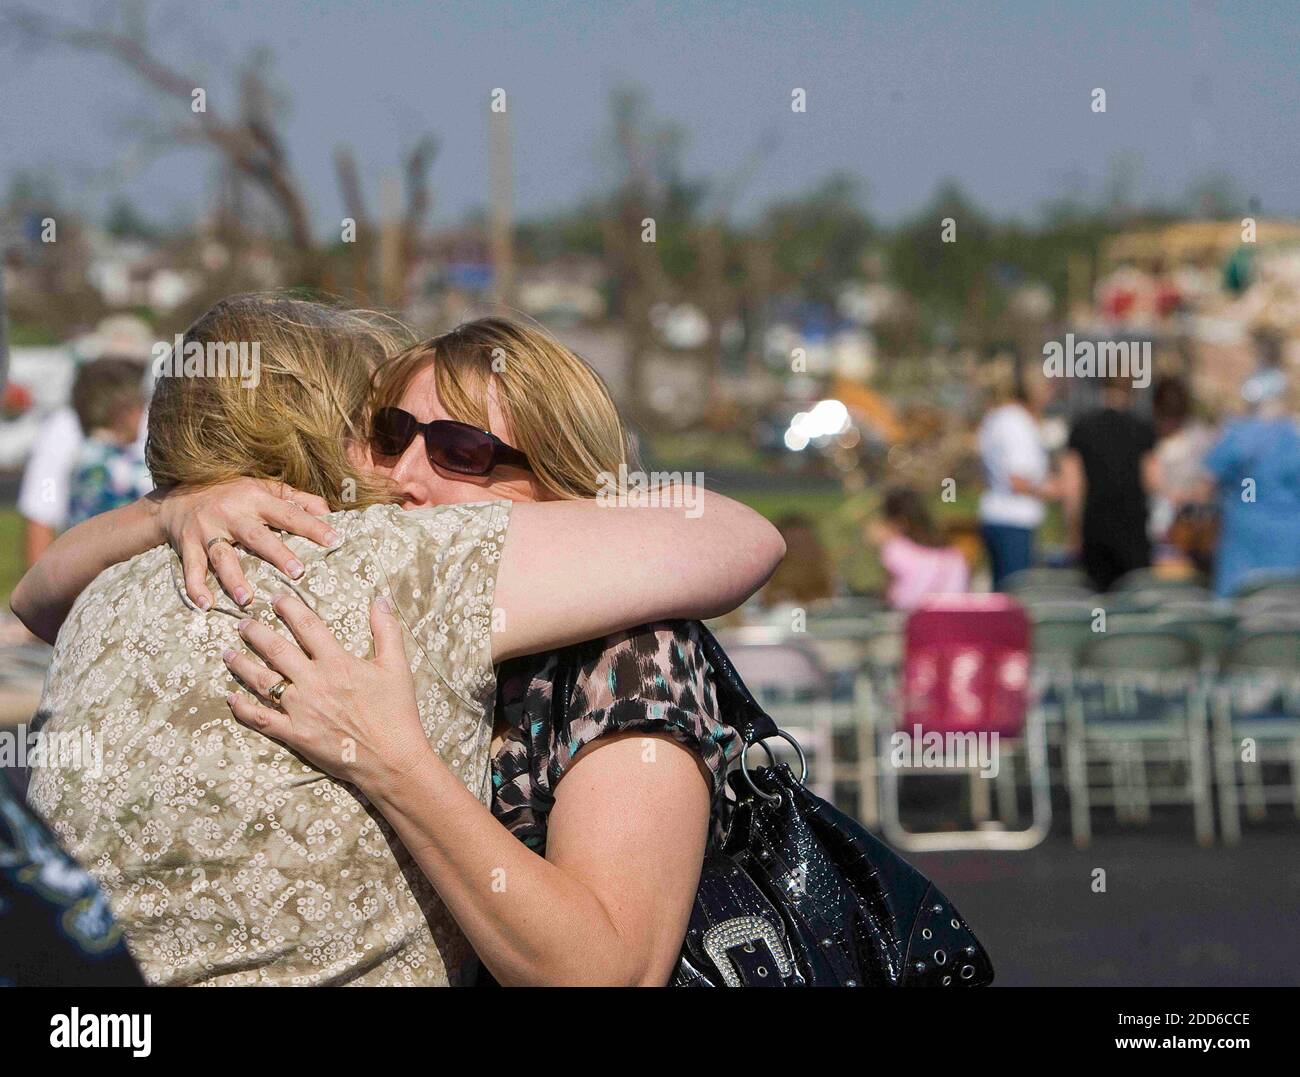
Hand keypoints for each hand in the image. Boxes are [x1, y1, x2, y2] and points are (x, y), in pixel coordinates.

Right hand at [153, 479, 339, 609]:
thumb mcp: (262, 488)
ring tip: (247, 599)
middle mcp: (231, 514)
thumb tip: (327, 511)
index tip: (334, 539)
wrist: (178, 498)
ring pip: (222, 556)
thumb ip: (295, 499)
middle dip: (277, 554)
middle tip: (297, 573)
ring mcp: (207, 531)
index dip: (311, 526)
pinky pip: (191, 569)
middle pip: (257, 536)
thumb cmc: (230, 494)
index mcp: (254, 499)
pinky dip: (195, 587)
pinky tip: (205, 605)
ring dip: (233, 579)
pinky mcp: (188, 546)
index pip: (288, 513)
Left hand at [222, 593, 432, 794]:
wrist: (391, 759)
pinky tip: (231, 698)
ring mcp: (300, 709)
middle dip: (256, 632)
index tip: (276, 598)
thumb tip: (380, 600)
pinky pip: (261, 718)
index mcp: (337, 662)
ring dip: (242, 664)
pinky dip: (243, 708)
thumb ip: (386, 630)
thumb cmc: (396, 712)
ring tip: (228, 653)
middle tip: (243, 623)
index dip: (289, 608)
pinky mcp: (294, 734)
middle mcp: (313, 682)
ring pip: (261, 681)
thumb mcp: (397, 666)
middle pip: (275, 650)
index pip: (307, 626)